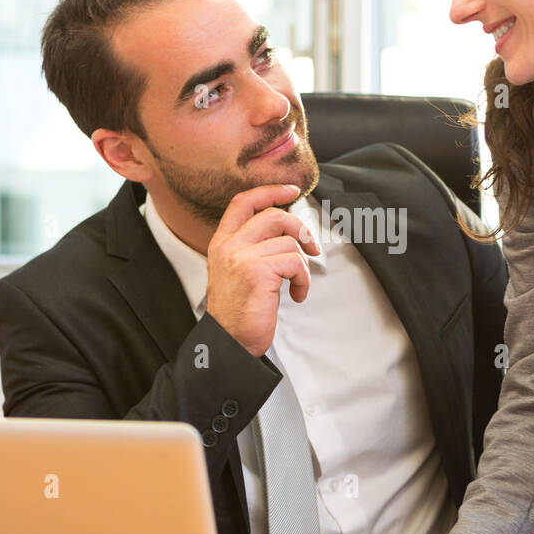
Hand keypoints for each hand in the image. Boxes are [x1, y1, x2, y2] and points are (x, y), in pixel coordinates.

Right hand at [206, 185, 321, 356]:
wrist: (228, 343)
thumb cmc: (238, 313)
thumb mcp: (238, 273)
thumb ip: (253, 248)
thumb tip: (288, 231)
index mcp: (222, 243)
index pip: (243, 202)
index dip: (270, 191)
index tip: (291, 190)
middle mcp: (229, 246)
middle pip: (274, 216)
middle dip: (301, 229)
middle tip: (311, 247)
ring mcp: (241, 257)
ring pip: (289, 242)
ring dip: (303, 264)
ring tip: (297, 284)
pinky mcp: (257, 272)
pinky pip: (295, 262)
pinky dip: (303, 279)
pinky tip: (297, 294)